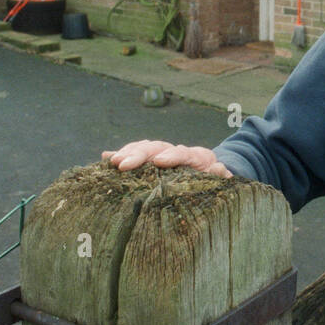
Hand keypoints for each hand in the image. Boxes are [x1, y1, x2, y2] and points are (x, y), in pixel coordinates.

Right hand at [101, 140, 232, 176]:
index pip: (181, 153)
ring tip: (111, 161)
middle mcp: (173, 151)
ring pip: (142, 148)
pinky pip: (133, 154)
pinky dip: (120, 155)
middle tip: (122, 163)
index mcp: (193, 156)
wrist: (208, 168)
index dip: (171, 156)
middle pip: (155, 147)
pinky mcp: (149, 160)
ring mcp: (160, 153)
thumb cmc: (212, 177)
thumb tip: (219, 169)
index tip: (160, 162)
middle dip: (138, 154)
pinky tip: (104, 158)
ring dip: (126, 153)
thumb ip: (219, 174)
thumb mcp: (220, 177)